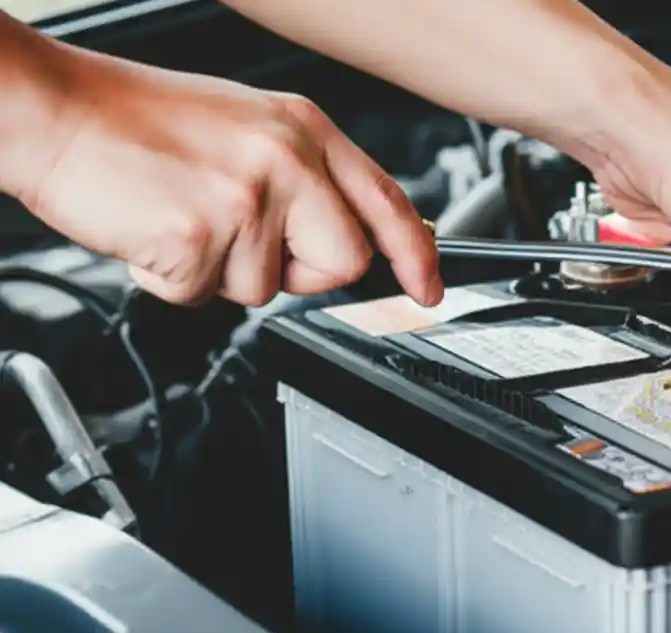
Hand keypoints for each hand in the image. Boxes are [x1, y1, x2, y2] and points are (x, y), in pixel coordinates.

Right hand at [10, 40, 440, 306]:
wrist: (57, 112)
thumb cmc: (139, 123)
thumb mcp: (248, 129)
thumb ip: (305, 178)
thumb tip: (345, 238)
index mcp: (303, 129)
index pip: (388, 202)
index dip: (416, 255)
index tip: (427, 290)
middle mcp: (287, 158)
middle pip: (344, 262)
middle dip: (299, 271)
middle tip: (241, 237)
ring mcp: (248, 198)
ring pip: (267, 289)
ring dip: (221, 273)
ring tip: (183, 217)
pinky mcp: (202, 236)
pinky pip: (206, 297)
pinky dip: (175, 280)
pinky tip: (155, 231)